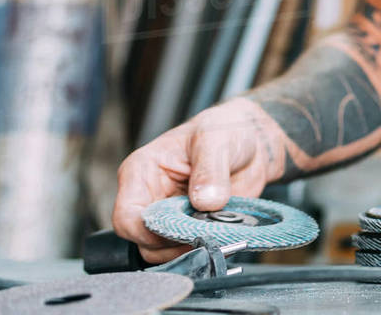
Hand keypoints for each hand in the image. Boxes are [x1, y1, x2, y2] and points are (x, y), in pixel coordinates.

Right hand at [112, 98, 282, 262]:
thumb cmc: (226, 130)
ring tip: (216, 229)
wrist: (253, 143)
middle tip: (205, 233)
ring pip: (164, 251)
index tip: (178, 232)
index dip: (147, 232)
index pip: (126, 217)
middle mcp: (150, 196)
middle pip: (143, 241)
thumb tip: (205, 201)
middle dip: (173, 244)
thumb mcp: (216, 140)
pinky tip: (221, 233)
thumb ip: (209, 170)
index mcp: (141, 171)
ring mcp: (170, 214)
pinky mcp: (190, 226)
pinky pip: (189, 249)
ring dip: (191, 246)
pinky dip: (205, 247)